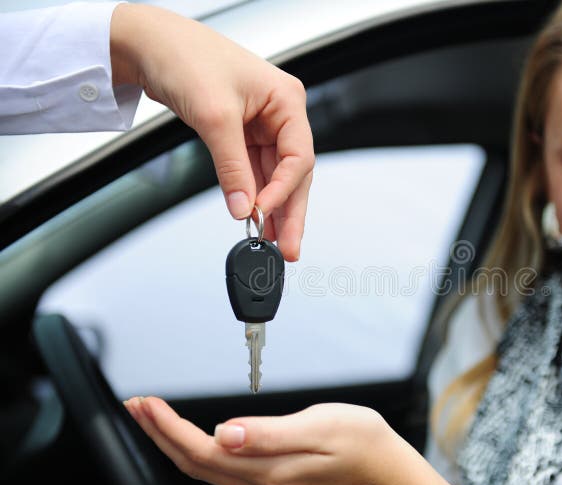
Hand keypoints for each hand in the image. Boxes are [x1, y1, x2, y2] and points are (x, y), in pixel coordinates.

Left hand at [110, 4, 313, 260]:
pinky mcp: (239, 133)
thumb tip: (244, 207)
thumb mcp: (215, 117)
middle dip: (290, 211)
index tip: (264, 213)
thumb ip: (232, 168)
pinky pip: (252, 170)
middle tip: (289, 247)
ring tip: (273, 242)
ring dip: (272, 208)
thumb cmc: (186, 56)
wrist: (147, 44)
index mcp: (286, 100)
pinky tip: (254, 217)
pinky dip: (252, 194)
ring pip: (273, 175)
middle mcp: (278, 113)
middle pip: (293, 172)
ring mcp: (260, 124)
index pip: (298, 156)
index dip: (284, 190)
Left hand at [123, 397, 407, 484]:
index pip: (202, 451)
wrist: (383, 469)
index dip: (168, 428)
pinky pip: (220, 468)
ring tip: (153, 417)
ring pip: (203, 467)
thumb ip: (268, 432)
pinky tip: (192, 434)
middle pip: (194, 463)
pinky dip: (195, 448)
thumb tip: (225, 434)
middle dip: (159, 434)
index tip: (148, 404)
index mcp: (267, 470)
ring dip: (173, 441)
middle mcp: (259, 484)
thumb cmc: (359, 442)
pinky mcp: (270, 481)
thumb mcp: (318, 426)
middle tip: (137, 405)